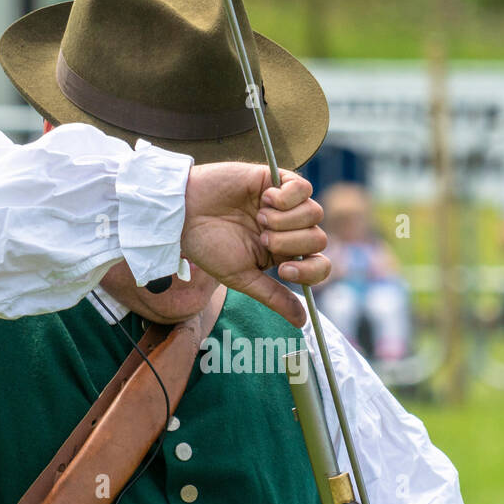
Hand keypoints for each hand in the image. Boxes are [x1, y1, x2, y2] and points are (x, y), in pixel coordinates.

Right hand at [182, 163, 328, 323]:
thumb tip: (302, 323)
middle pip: (318, 239)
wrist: (184, 214)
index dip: (310, 270)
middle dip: (290, 243)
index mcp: (283, 256)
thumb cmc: (208, 247)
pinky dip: (288, 196)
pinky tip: (264, 198)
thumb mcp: (242, 278)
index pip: (319, 265)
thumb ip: (273, 296)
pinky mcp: (277, 180)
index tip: (284, 271)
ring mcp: (285, 204)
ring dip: (285, 220)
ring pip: (314, 213)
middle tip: (261, 238)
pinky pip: (305, 188)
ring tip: (259, 218)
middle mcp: (288, 230)